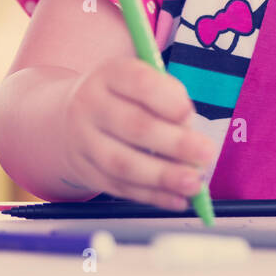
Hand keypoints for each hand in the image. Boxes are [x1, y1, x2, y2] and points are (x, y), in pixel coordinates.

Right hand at [56, 56, 217, 209]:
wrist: (69, 117)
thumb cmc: (126, 96)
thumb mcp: (142, 81)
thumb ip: (168, 98)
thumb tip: (190, 132)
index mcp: (112, 74)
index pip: (140, 82)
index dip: (167, 99)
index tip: (190, 114)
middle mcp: (91, 105)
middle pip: (134, 126)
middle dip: (175, 143)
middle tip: (207, 154)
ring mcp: (84, 141)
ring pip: (123, 163)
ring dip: (163, 176)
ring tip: (195, 183)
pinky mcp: (86, 171)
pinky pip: (120, 187)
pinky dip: (152, 196)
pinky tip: (178, 200)